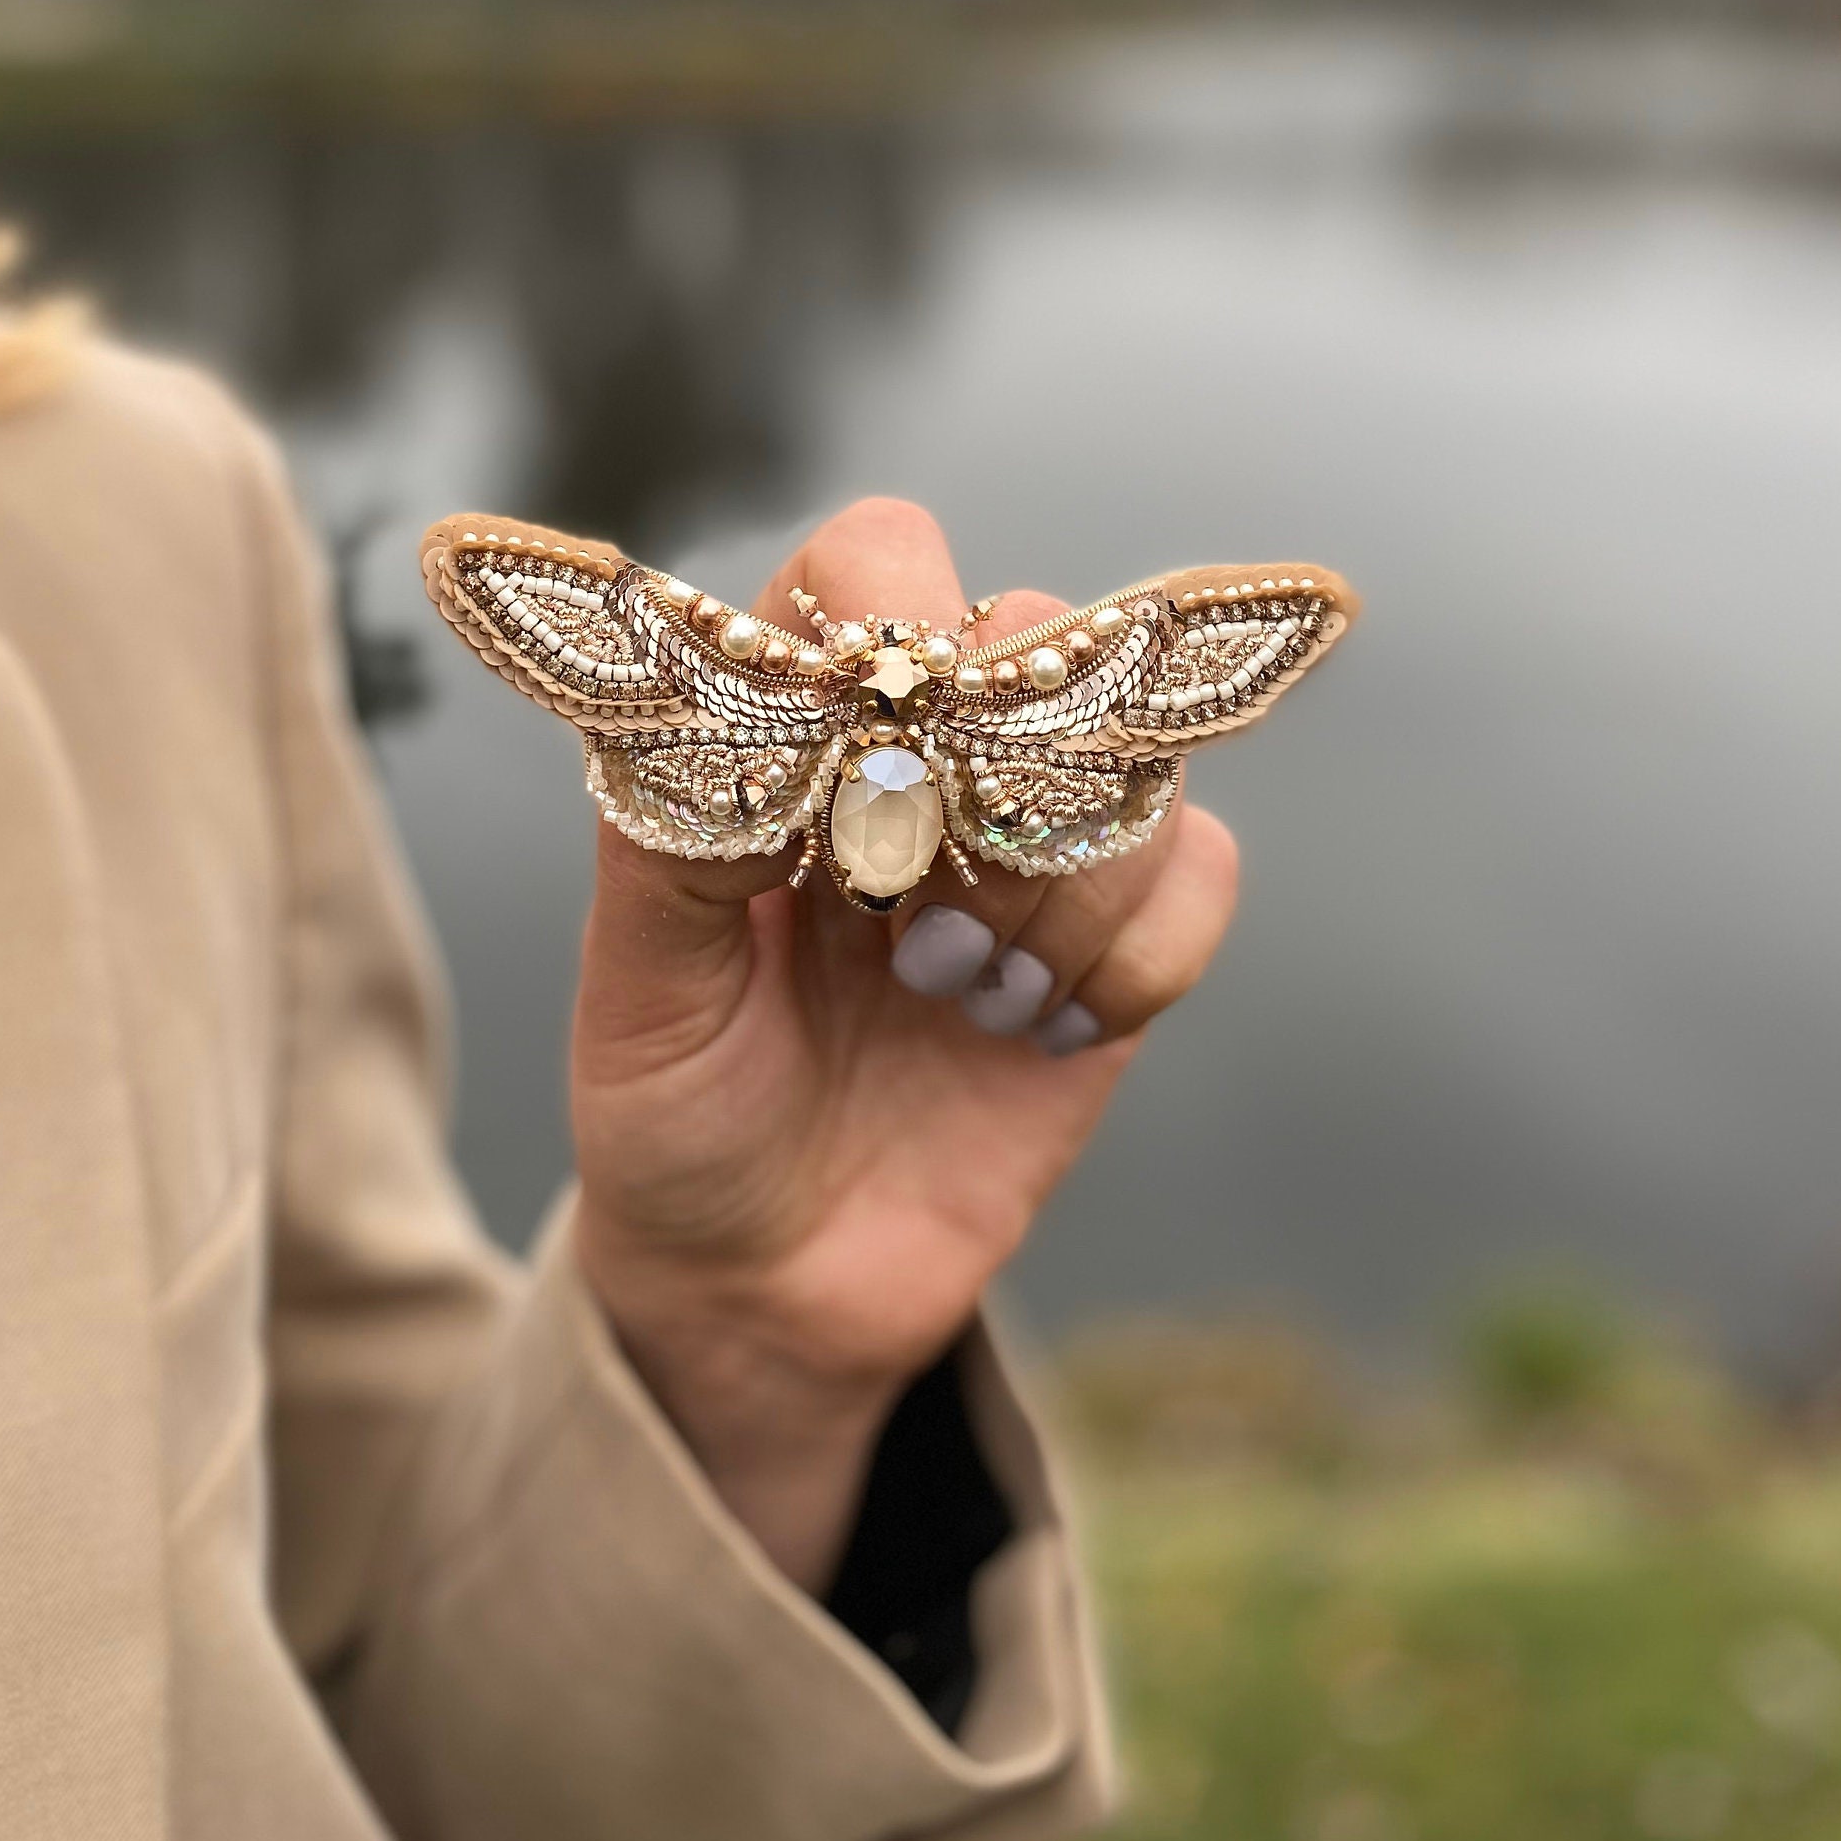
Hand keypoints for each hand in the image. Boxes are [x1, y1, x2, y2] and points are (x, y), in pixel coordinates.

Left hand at [570, 498, 1239, 1590]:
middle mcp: (923, 745)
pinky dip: (1136, 957)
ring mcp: (1033, 836)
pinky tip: (1040, 1032)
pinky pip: (1202, 872)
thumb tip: (773, 720)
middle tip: (908, 922)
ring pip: (1135, 751)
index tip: (871, 758)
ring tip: (953, 995)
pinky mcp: (1118, 937)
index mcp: (793, 715)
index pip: (873, 555)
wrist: (768, 1285)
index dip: (897, 622)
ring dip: (1055, 889)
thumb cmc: (680, 1114)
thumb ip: (681, 835)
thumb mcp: (638, 989)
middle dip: (991, 780)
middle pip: (1039, 630)